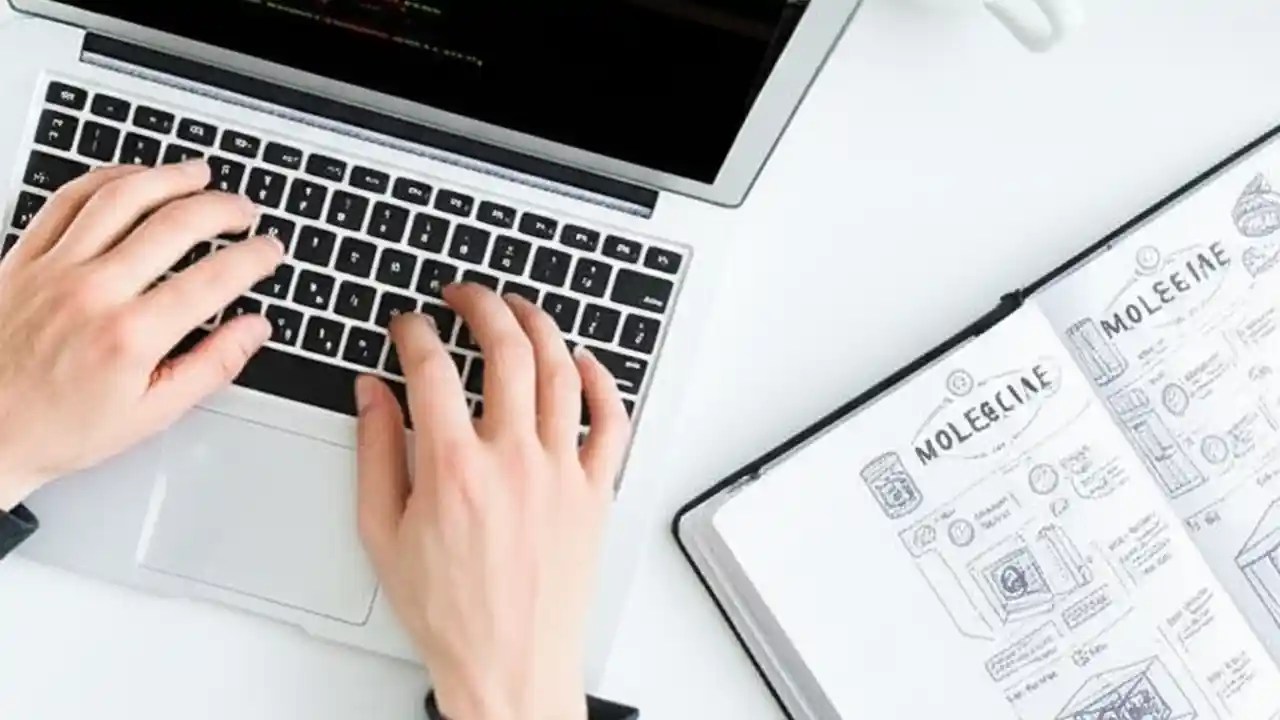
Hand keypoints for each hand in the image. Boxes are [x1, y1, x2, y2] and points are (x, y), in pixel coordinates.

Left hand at [0, 161, 282, 510]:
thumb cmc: (57, 428)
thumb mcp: (152, 414)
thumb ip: (212, 366)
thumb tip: (253, 330)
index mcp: (131, 337)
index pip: (214, 279)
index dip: (254, 257)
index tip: (270, 250)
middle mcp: (93, 293)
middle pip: (175, 224)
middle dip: (223, 209)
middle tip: (244, 211)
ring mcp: (54, 268)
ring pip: (122, 197)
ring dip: (169, 177)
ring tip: (199, 174)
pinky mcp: (23, 257)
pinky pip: (68, 199)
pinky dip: (107, 178)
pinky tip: (133, 178)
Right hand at [356, 285, 631, 719]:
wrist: (510, 666)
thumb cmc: (449, 612)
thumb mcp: (382, 534)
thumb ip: (375, 453)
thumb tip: (371, 393)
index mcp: (452, 469)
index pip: (431, 368)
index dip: (414, 332)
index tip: (409, 325)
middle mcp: (513, 460)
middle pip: (505, 350)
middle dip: (481, 305)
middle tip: (465, 295)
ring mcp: (561, 473)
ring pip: (561, 372)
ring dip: (540, 326)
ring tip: (519, 309)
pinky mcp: (595, 492)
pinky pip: (611, 422)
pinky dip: (602, 382)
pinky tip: (585, 362)